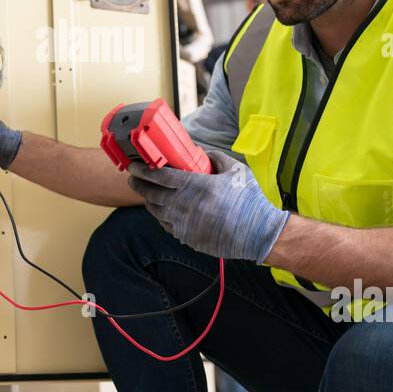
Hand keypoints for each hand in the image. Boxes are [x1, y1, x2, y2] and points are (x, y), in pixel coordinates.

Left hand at [127, 151, 288, 261]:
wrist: (258, 234)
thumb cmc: (249, 201)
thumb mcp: (236, 170)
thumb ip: (216, 158)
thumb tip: (203, 153)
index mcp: (195, 186)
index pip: (159, 176)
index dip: (143, 170)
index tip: (134, 165)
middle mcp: (184, 205)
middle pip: (151, 194)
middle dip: (139, 184)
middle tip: (133, 178)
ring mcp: (184, 224)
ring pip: (156, 211)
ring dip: (148, 201)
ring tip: (147, 194)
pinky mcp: (187, 238)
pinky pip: (167, 225)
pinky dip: (161, 216)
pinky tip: (163, 211)